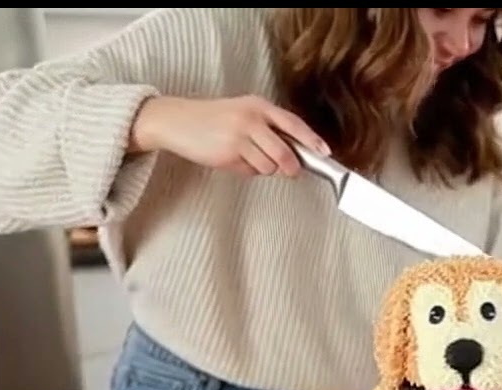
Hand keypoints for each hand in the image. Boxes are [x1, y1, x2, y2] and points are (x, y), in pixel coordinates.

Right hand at [129, 94, 330, 177]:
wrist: (176, 121)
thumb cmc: (212, 120)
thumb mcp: (243, 114)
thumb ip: (268, 129)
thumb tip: (296, 152)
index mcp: (259, 106)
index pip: (293, 123)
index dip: (311, 140)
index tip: (325, 152)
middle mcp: (252, 118)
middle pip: (287, 152)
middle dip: (291, 166)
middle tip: (291, 171)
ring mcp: (241, 135)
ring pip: (270, 165)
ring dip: (263, 168)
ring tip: (246, 157)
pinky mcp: (230, 151)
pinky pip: (251, 170)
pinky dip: (246, 171)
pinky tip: (232, 159)